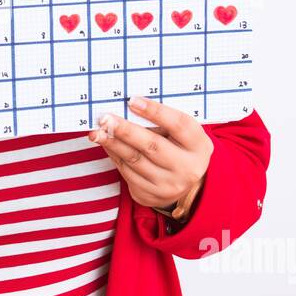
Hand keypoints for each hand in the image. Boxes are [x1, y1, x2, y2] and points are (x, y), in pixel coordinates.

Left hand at [88, 95, 212, 218]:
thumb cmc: (180, 148)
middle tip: (105, 118)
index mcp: (199, 146)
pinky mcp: (151, 194)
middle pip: (152, 146)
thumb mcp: (183, 134)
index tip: (132, 100)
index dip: (155, 111)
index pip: (178, 124)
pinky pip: (127, 172)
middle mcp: (187, 168)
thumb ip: (164, 121)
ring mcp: (169, 185)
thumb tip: (130, 105)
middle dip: (126, 130)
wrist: (186, 186)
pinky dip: (114, 155)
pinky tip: (106, 144)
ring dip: (113, 143)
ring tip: (97, 131)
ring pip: (134, 160)